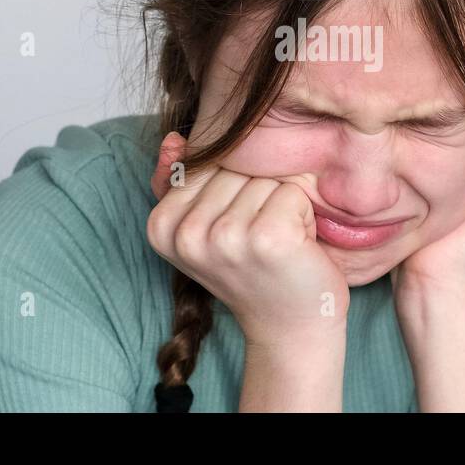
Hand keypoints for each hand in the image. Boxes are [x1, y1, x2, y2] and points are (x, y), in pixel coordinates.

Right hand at [147, 131, 348, 344]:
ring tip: (275, 243)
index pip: (204, 163)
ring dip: (280, 206)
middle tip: (257, 239)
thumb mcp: (203, 224)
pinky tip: (296, 246)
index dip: (229, 189)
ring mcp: (226, 237)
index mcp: (161, 226)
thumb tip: (173, 140)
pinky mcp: (267, 239)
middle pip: (235, 167)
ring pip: (264, 178)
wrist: (289, 324)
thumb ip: (180, 180)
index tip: (232, 229)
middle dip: (256, 194)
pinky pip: (291, 192)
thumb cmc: (250, 268)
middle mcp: (188, 234)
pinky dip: (303, 215)